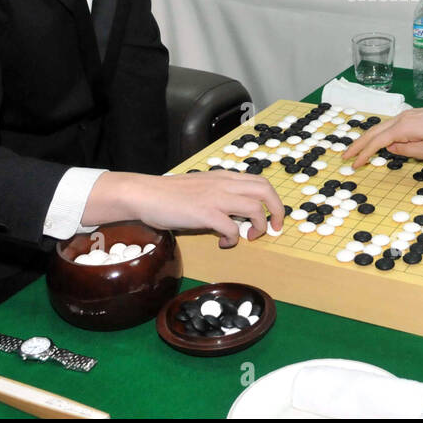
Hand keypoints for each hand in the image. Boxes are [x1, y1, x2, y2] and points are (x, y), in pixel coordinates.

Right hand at [82, 170, 283, 247]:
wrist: (145, 194)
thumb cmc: (169, 194)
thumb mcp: (202, 187)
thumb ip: (220, 195)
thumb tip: (235, 214)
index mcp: (225, 177)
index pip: (261, 182)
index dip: (273, 200)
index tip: (272, 217)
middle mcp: (224, 184)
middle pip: (266, 192)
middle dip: (277, 212)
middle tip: (272, 229)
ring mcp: (215, 198)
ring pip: (254, 209)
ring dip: (258, 226)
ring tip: (249, 238)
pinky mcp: (204, 213)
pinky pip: (231, 228)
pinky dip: (233, 240)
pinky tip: (224, 244)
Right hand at [339, 98, 422, 165]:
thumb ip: (407, 151)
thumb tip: (391, 148)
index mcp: (403, 127)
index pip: (377, 142)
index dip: (364, 154)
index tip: (353, 165)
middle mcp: (401, 118)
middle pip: (374, 132)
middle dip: (358, 144)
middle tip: (345, 156)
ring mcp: (407, 115)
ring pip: (381, 127)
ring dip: (367, 139)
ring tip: (356, 149)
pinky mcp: (413, 116)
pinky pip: (390, 126)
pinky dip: (378, 134)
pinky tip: (377, 140)